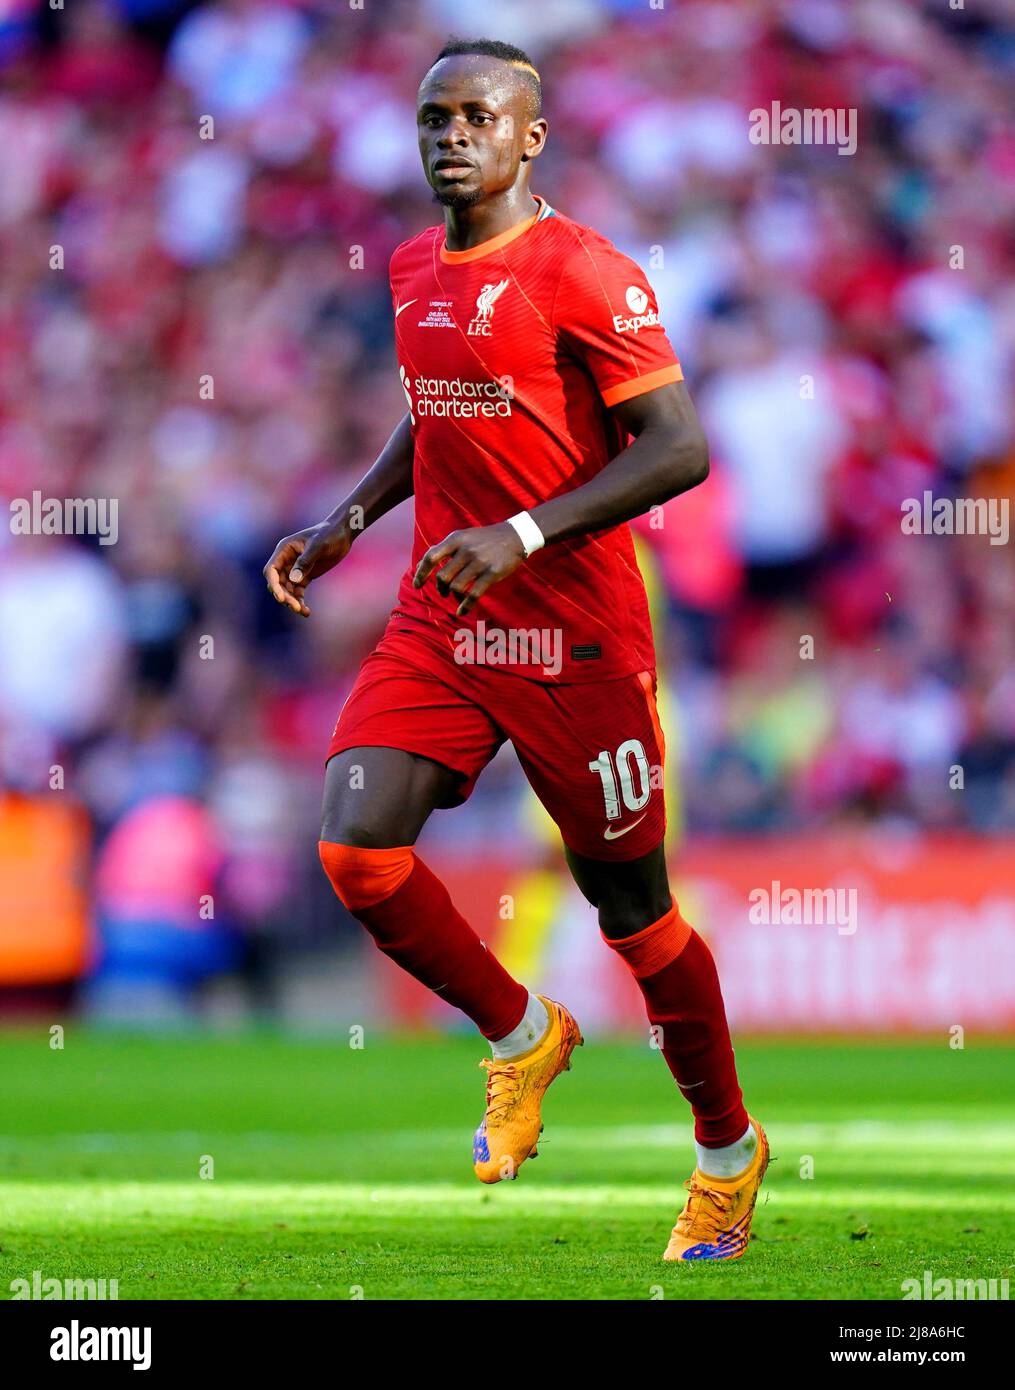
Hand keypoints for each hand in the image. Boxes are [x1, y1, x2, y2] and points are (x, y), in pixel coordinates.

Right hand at [263, 519, 352, 616]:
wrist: (343, 534)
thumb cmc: (329, 535)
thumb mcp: (318, 546)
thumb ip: (306, 561)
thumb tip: (293, 579)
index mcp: (284, 550)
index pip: (271, 570)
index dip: (273, 584)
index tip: (281, 597)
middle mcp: (286, 560)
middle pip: (278, 583)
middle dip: (284, 596)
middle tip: (295, 607)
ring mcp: (295, 569)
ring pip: (287, 590)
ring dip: (292, 601)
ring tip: (303, 611)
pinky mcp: (304, 576)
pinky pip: (298, 592)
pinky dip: (300, 601)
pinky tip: (307, 612)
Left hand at [412, 523, 526, 617]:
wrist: (515, 536)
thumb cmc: (485, 539)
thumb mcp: (463, 536)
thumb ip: (444, 549)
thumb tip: (421, 564)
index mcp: (455, 540)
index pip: (431, 557)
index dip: (421, 573)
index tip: (416, 586)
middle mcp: (465, 550)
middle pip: (443, 576)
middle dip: (440, 588)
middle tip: (443, 592)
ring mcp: (479, 562)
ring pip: (456, 587)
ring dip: (453, 596)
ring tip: (457, 597)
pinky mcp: (492, 573)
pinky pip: (473, 594)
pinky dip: (465, 606)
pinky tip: (462, 612)